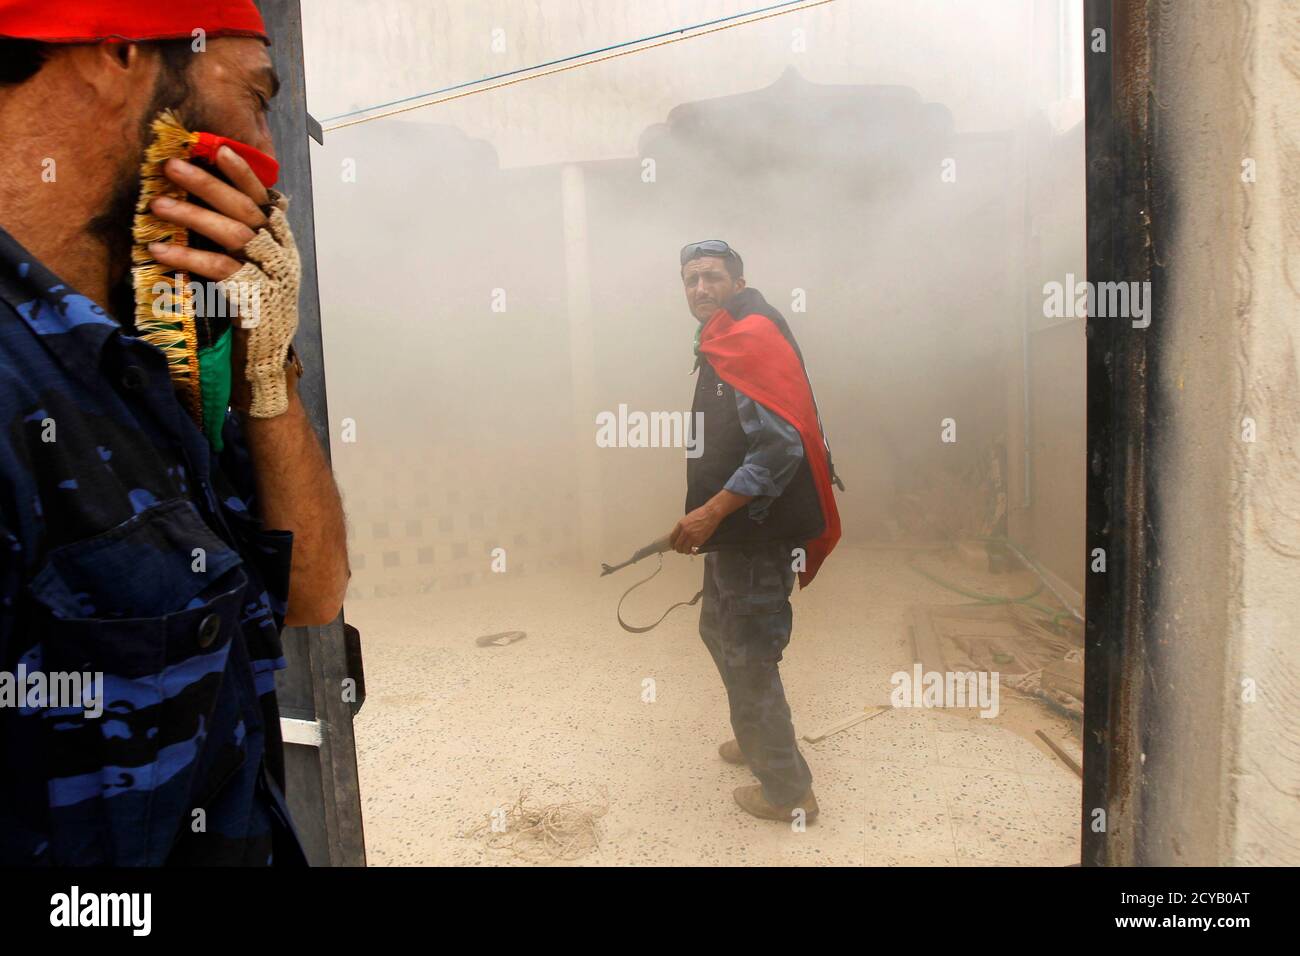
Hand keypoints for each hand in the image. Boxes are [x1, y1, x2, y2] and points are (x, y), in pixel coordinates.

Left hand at [148, 147, 300, 417]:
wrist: (264, 368)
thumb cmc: (248, 317)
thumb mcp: (246, 272)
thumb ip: (235, 242)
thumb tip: (198, 205)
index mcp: (282, 245)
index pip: (265, 200)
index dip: (243, 174)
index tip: (216, 150)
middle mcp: (282, 256)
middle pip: (246, 210)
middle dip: (208, 184)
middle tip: (172, 167)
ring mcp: (273, 277)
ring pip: (234, 234)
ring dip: (192, 215)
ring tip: (156, 203)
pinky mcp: (257, 298)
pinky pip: (221, 269)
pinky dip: (188, 256)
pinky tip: (160, 249)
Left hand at [670, 504, 721, 553]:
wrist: (710, 514)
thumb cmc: (701, 514)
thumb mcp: (687, 518)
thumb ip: (682, 527)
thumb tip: (679, 535)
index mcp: (681, 525)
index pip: (672, 538)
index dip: (672, 544)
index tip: (673, 546)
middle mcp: (685, 532)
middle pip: (678, 545)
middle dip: (678, 549)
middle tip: (680, 550)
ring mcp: (692, 537)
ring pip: (685, 549)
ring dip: (686, 551)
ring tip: (687, 550)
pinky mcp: (699, 541)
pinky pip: (693, 549)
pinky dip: (693, 551)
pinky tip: (694, 550)